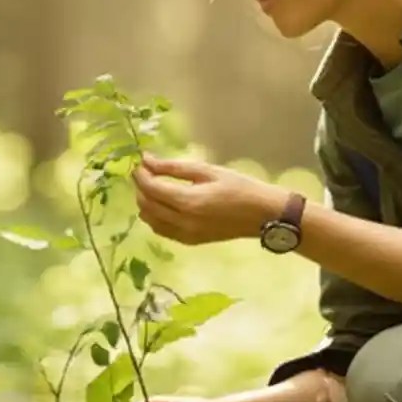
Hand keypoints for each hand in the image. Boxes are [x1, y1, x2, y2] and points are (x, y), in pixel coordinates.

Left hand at [132, 153, 285, 245]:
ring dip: (145, 203)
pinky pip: (161, 230)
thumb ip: (174, 167)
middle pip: (146, 205)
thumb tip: (147, 160)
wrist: (262, 214)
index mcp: (188, 201)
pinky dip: (155, 217)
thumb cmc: (239, 187)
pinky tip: (162, 205)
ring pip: (150, 220)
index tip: (140, 163)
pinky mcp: (190, 241)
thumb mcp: (208, 171)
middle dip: (140, 188)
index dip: (141, 175)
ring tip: (154, 187)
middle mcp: (182, 222)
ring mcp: (185, 235)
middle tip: (146, 172)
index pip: (151, 189)